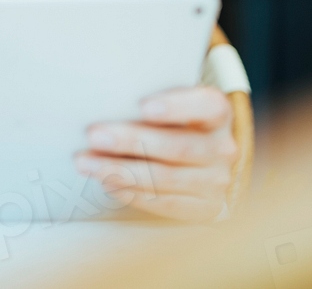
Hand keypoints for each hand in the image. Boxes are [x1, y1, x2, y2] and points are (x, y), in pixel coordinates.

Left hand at [75, 86, 237, 221]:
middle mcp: (222, 148)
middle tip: (94, 135)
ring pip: (165, 178)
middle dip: (131, 141)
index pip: (205, 106)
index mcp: (218, 114)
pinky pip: (163, 203)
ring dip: (120, 170)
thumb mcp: (176, 105)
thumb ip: (151, 102)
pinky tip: (108, 182)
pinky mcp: (204, 208)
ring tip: (88, 163)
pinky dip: (131, 193)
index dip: (176, 106)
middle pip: (176, 146)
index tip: (143, 106)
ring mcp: (215, 181)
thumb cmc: (180, 124)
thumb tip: (102, 103)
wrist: (208, 163)